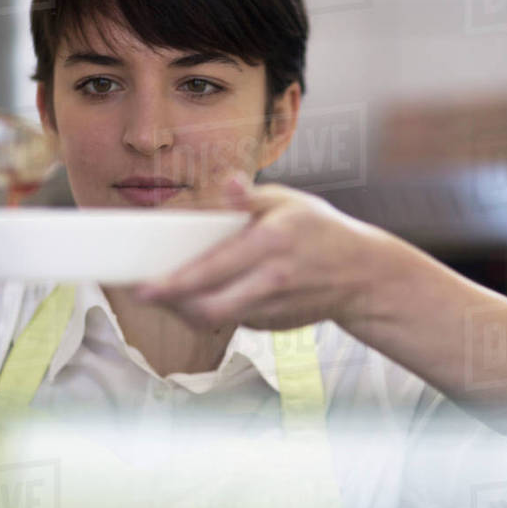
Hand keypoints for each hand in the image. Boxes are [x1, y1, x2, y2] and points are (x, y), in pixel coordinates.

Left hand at [132, 171, 391, 330]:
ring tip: (165, 293)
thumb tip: (229, 182)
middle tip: (143, 293)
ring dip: (184, 309)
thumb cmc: (321, 231)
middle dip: (169, 305)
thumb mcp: (291, 202)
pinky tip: (197, 295)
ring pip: (215, 319)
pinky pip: (231, 320)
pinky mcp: (272, 325)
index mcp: (271, 243)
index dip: (172, 284)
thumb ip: (252, 197)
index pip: (212, 270)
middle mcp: (271, 281)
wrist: (364, 276)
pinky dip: (209, 310)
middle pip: (207, 308)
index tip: (142, 287)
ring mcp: (272, 308)